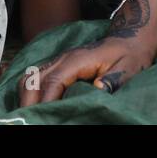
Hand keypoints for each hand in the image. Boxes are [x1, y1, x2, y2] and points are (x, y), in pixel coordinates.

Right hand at [17, 33, 156, 106]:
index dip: (45, 101)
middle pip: (34, 79)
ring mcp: (59, 61)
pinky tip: (33, 105)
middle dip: (29, 102)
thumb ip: (113, 79)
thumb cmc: (130, 55)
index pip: (53, 81)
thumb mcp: (128, 68)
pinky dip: (29, 91)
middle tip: (30, 120)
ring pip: (30, 77)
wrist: (130, 37)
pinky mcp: (59, 65)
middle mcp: (63, 59)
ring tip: (30, 115)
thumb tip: (98, 88)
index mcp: (78, 59)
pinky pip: (35, 77)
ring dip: (26, 96)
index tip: (42, 118)